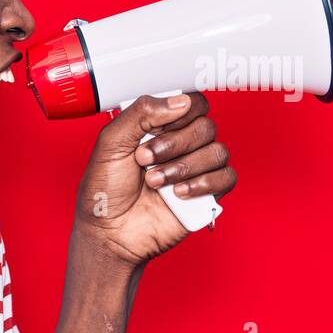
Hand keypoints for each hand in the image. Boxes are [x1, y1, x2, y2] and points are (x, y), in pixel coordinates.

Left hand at [74, 92, 236, 266]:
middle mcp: (183, 145)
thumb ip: (141, 112)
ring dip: (183, 166)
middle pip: (206, 126)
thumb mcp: (111, 142)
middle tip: (144, 159)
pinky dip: (204, 183)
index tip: (155, 128)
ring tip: (154, 182)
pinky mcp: (207, 194)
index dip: (180, 112)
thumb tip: (180, 100)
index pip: (192, 103)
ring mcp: (196, 169)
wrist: (108, 232)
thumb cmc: (105, 189)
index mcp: (162, 127)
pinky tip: (179, 193)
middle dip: (174, 144)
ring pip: (218, 151)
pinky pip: (227, 177)